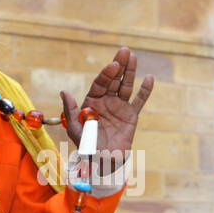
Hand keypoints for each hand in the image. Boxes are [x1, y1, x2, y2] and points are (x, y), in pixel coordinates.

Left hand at [59, 47, 152, 173]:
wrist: (103, 161)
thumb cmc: (86, 146)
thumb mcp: (75, 129)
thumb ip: (70, 111)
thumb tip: (64, 92)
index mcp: (92, 101)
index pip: (100, 83)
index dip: (106, 74)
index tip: (113, 65)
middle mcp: (106, 101)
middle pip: (113, 80)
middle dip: (119, 65)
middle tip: (124, 51)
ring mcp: (119, 107)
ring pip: (126, 86)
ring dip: (130, 72)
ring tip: (133, 57)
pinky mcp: (131, 115)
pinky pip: (139, 101)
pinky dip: (145, 90)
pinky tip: (149, 78)